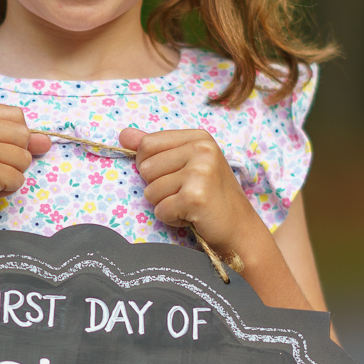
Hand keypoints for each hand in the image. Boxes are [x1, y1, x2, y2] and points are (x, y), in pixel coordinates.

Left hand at [119, 126, 255, 258]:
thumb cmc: (211, 197)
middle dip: (158, 187)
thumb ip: (155, 148)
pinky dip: (172, 218)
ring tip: (188, 204)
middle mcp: (201, 149)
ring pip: (150, 190)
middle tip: (184, 193)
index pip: (147, 144)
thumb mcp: (186, 164)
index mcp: (198, 137)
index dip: (150, 166)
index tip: (174, 176)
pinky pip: (160, 209)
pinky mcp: (195, 196)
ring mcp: (200, 172)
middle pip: (145, 168)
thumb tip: (123, 134)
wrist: (240, 229)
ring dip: (165, 204)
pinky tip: (191, 215)